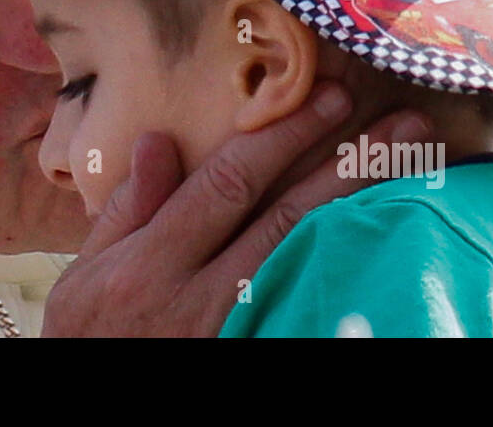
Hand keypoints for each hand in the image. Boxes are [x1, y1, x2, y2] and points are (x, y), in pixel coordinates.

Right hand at [41, 81, 432, 335]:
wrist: (93, 405)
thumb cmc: (86, 337)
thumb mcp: (83, 275)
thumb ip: (126, 209)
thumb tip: (158, 139)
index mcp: (152, 261)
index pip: (229, 184)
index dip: (284, 137)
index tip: (328, 97)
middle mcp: (201, 294)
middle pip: (287, 218)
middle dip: (348, 164)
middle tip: (402, 123)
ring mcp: (235, 329)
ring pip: (309, 258)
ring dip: (361, 209)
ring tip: (408, 169)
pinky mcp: (254, 349)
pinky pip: (306, 303)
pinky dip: (344, 268)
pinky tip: (382, 240)